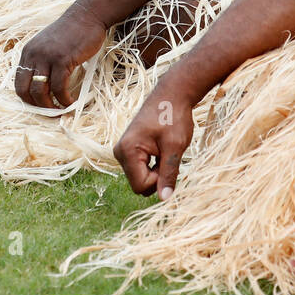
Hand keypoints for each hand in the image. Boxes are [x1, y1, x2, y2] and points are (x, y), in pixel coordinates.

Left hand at [14, 1, 107, 108]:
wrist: (88, 15)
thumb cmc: (73, 32)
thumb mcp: (50, 45)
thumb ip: (43, 61)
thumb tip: (44, 87)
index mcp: (27, 52)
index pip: (18, 83)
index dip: (28, 99)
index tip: (41, 106)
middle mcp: (33, 54)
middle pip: (24, 90)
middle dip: (36, 106)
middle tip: (50, 113)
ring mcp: (47, 57)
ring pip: (40, 92)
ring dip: (50, 106)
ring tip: (61, 110)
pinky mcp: (62, 59)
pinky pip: (59, 87)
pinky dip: (64, 99)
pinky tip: (71, 101)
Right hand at [114, 80, 195, 199]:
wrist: (171, 94)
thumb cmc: (173, 117)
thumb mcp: (175, 147)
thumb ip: (168, 174)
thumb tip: (164, 199)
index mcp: (127, 150)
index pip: (141, 186)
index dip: (159, 180)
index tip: (169, 160)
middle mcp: (119, 152)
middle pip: (139, 184)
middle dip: (157, 176)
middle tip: (168, 154)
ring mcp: (122, 151)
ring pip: (141, 177)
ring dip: (157, 170)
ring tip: (165, 149)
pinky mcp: (128, 150)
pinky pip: (140, 169)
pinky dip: (154, 165)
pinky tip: (161, 148)